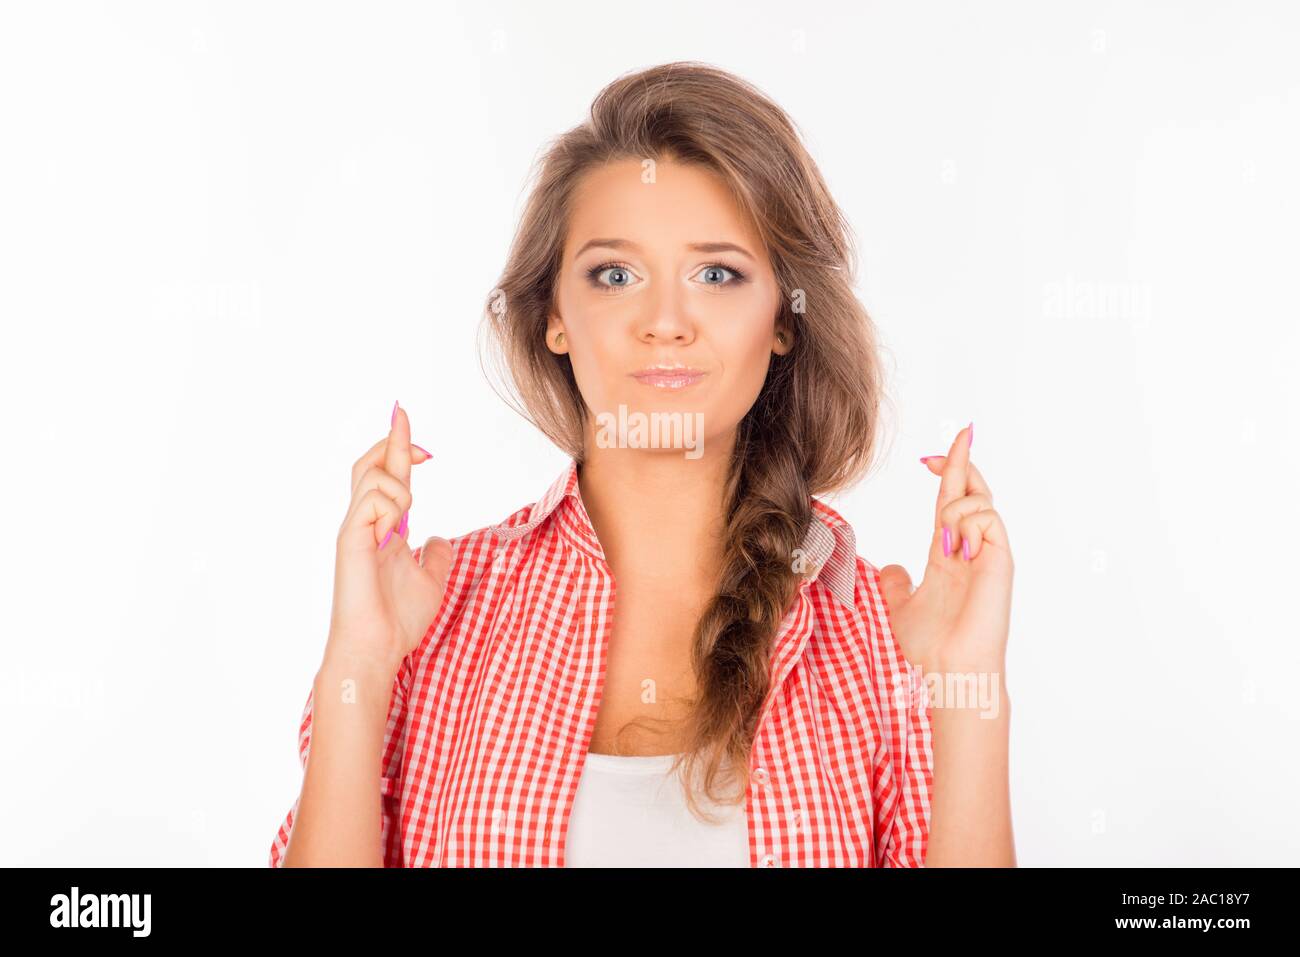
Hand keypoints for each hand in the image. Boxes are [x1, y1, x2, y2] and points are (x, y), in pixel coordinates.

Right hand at [324, 400, 453, 673]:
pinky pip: (373, 501)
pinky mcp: (350, 539)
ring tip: (403, 523)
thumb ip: (436, 557)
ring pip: (374, 476)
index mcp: (383, 529)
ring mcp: (355, 529)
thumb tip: (440, 539)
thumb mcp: (431, 582)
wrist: (378, 648)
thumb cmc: (398, 621)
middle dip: (392, 439)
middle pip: (371, 464)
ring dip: (399, 485)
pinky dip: (392, 508)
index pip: (389, 477)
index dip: (400, 449)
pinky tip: (394, 534)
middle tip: (406, 418)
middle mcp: (365, 523)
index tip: (415, 429)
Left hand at [877, 424, 1013, 676]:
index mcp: (948, 553)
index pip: (950, 502)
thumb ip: (895, 584)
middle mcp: (972, 548)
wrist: (949, 669)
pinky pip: (987, 517)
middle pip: (972, 490)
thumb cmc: (931, 645)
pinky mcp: (1001, 559)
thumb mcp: (901, 607)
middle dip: (963, 459)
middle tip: (961, 432)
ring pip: (977, 500)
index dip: (944, 475)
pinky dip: (967, 522)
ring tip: (945, 543)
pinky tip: (957, 548)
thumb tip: (890, 569)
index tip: (928, 457)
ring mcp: (989, 553)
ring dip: (954, 508)